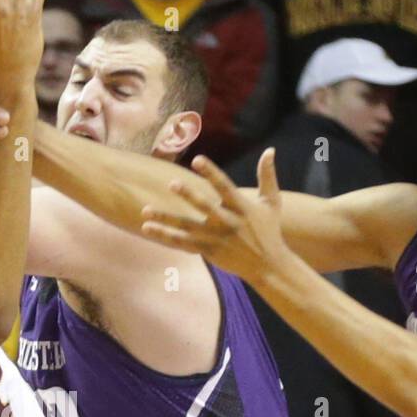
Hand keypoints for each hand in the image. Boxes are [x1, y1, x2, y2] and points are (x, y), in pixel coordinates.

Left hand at [141, 149, 288, 284]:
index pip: (224, 186)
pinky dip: (164, 236)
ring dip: (165, 219)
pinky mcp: (207, 251)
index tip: (197, 160)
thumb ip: (267, 176)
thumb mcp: (272, 202)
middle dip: (189, 195)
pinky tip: (147, 228)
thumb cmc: (269, 231)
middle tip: (172, 184)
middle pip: (204, 207)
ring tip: (145, 211)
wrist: (268, 266)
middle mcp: (227, 222)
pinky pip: (182, 243)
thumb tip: (270, 150)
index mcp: (241, 207)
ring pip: (185, 227)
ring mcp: (215, 238)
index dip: (211, 173)